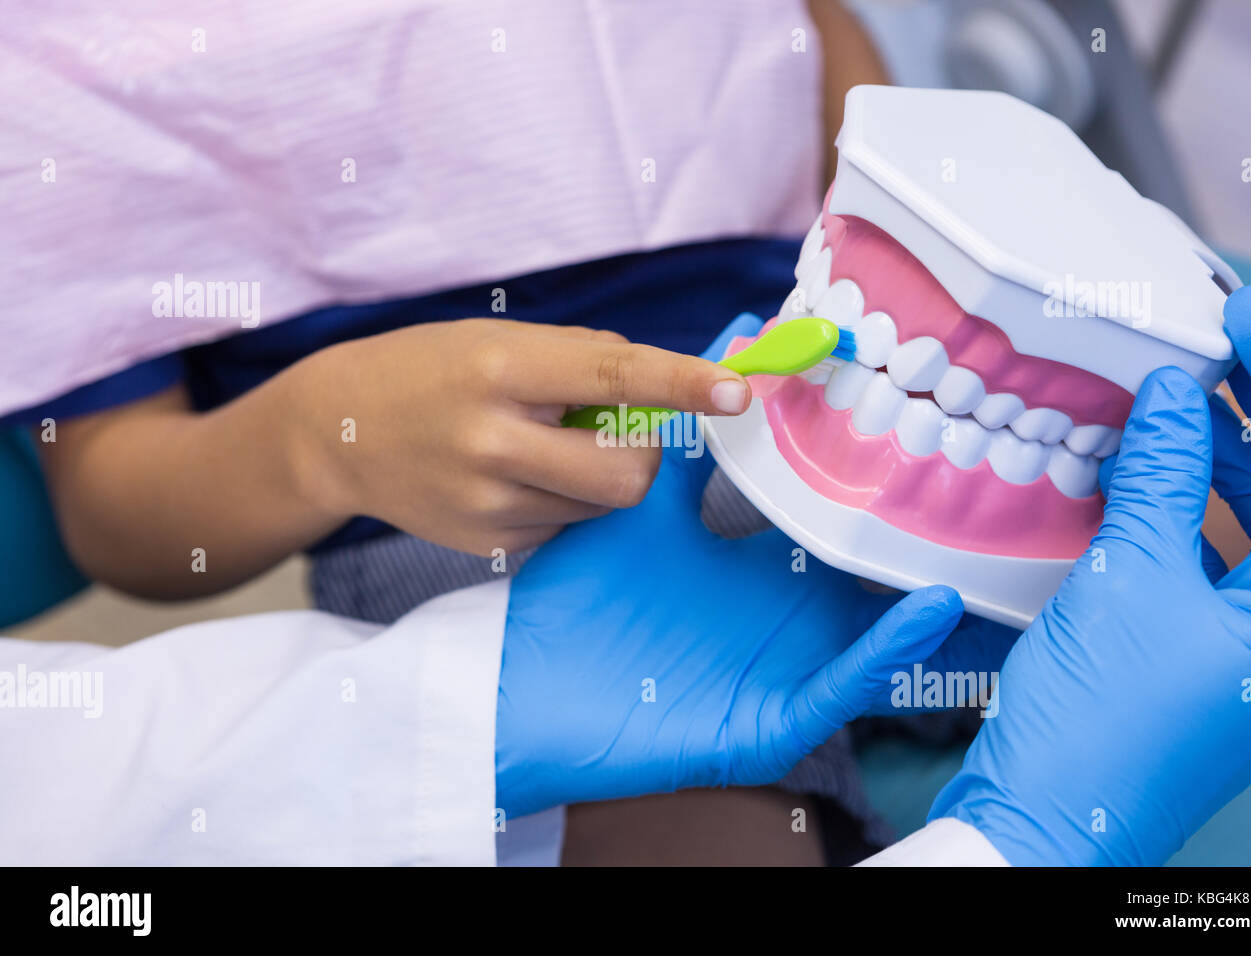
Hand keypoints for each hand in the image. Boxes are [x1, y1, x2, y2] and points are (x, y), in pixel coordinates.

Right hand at [297, 318, 751, 554]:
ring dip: (598, 474)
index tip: (735, 391)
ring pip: (603, 504)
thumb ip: (580, 361)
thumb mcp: (496, 339)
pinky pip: (568, 526)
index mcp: (501, 368)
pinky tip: (513, 477)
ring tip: (540, 446)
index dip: (681, 384)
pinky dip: (563, 500)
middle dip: (643, 453)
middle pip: (627, 471)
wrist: (338, 433)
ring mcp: (490, 502)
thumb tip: (661, 389)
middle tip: (612, 427)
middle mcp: (495, 440)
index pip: (612, 376)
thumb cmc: (429, 372)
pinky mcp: (489, 544)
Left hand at [494, 316, 1016, 817]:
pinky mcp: (771, 720)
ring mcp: (783, 668)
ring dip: (935, 595)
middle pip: (873, 574)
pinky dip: (886, 651)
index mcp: (755, 568)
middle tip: (1000, 487)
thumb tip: (723, 360)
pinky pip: (840, 686)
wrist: (522, 691)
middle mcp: (781, 616)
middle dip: (931, 541)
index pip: (831, 518)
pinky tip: (929, 607)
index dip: (875, 480)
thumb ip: (683, 447)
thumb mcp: (637, 514)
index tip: (928, 426)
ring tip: (995, 545)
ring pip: (879, 632)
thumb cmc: (578, 603)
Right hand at [930, 286, 1250, 865]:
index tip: (1246, 313)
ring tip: (1176, 390)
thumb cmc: (1102, 724)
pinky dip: (1187, 501)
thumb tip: (1173, 396)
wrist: (1047, 818)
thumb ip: (1162, 480)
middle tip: (1215, 339)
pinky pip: (1219, 552)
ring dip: (1221, 451)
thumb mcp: (1131, 582)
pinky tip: (1145, 462)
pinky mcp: (1213, 648)